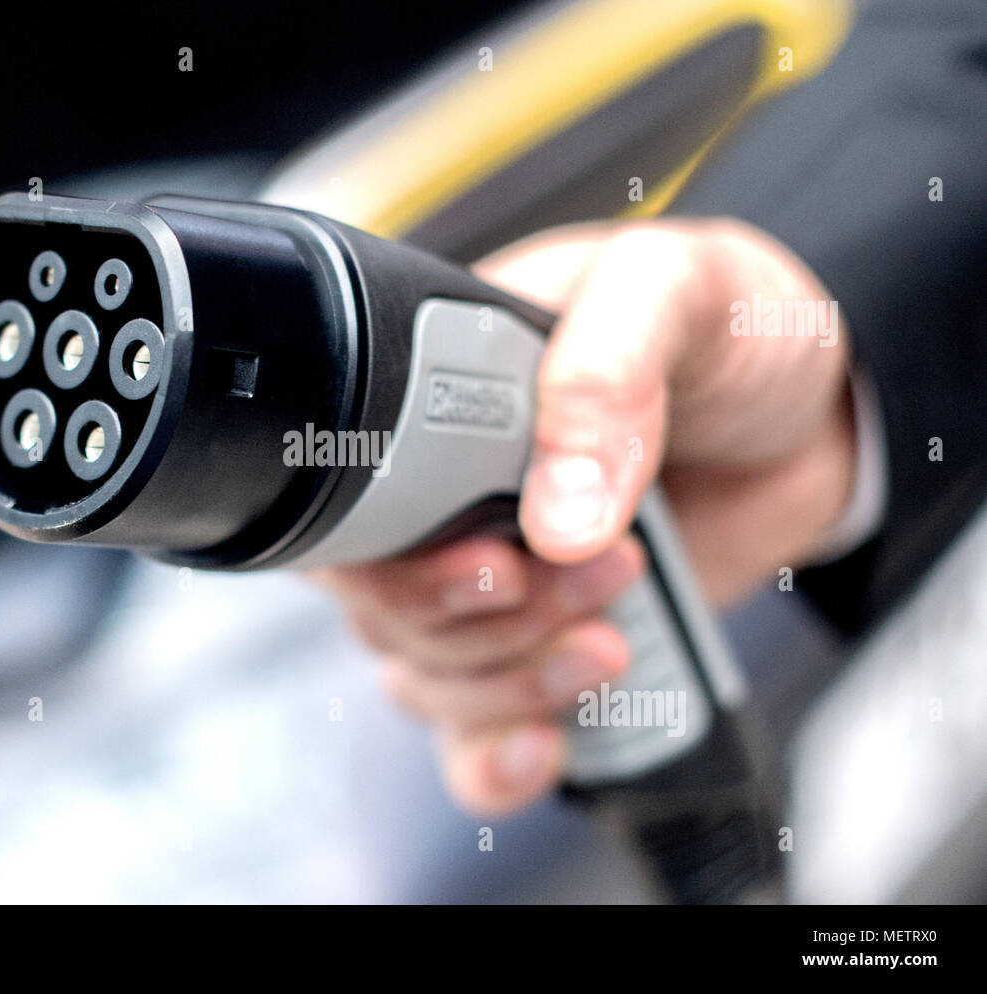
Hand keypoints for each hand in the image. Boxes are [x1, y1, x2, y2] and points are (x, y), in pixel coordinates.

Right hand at [311, 217, 856, 815]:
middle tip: (594, 570)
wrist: (815, 418)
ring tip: (610, 636)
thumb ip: (605, 376)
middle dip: (487, 622)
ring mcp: (494, 584)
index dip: (406, 561)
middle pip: (385, 612)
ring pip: (424, 682)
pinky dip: (493, 763)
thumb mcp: (676, 295)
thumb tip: (555, 517)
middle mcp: (445, 504)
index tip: (502, 563)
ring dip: (509, 682)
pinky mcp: (543, 648)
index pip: (355, 510)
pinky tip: (542, 747)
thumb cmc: (730, 334)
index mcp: (438, 405)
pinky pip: (475, 738)